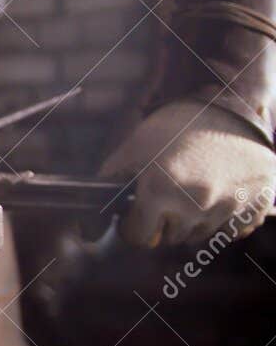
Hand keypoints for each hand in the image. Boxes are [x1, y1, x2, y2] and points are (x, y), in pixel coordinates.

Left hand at [99, 99, 275, 246]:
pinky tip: (218, 193)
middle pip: (169, 237)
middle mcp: (195, 206)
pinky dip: (222, 219)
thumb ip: (111, 181)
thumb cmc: (177, 126)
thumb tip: (90, 222)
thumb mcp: (134, 147)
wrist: (231, 108)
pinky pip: (230, 231)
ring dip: (191, 221)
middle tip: (167, 194)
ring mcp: (227, 209)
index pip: (138, 237)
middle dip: (162, 221)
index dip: (132, 226)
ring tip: (192, 189)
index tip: (135, 215)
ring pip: (199, 235)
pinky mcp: (254, 209)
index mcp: (160, 191)